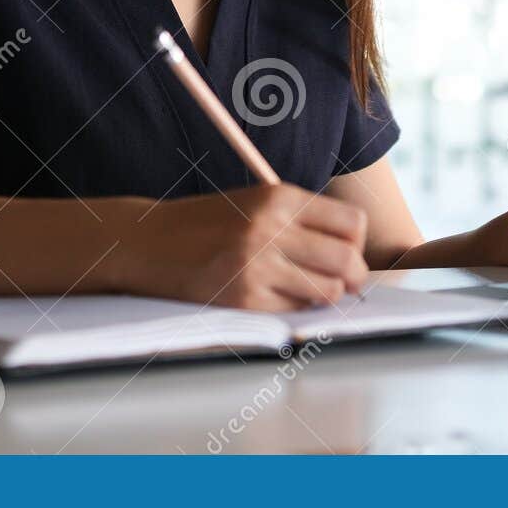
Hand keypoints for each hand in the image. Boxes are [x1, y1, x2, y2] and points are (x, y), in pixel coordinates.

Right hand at [123, 183, 368, 310]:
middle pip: (348, 259)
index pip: (352, 222)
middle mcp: (271, 228)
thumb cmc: (209, 223)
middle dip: (355, 276)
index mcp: (280, 196)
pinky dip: (296, 308)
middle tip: (348, 282)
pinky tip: (279, 297)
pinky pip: (295, 311)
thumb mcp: (257, 202)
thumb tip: (353, 252)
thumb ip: (302, 218)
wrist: (149, 242)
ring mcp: (257, 265)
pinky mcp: (243, 298)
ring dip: (327, 295)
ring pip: (328, 290)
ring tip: (311, 290)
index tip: (349, 252)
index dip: (358, 243)